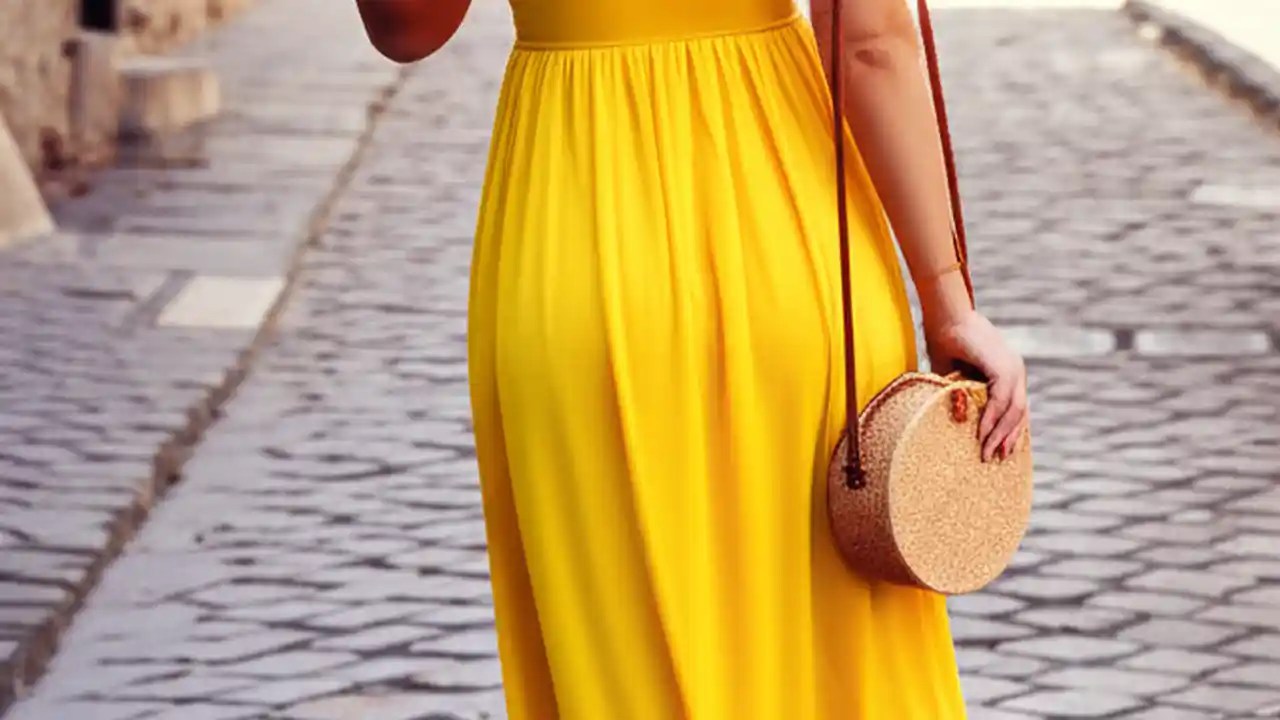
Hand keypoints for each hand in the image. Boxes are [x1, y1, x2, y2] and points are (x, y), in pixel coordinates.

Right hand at [925, 309, 1028, 461]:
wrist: (946, 314)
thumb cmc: (945, 339)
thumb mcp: (953, 374)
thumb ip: (959, 393)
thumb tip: (956, 417)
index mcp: (1007, 371)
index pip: (1015, 407)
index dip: (1010, 429)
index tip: (1002, 450)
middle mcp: (1016, 371)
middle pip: (1020, 412)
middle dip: (1009, 437)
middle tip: (999, 458)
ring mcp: (1013, 369)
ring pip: (1014, 410)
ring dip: (1000, 433)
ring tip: (987, 452)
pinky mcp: (1003, 368)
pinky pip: (1000, 401)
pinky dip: (992, 420)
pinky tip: (982, 435)